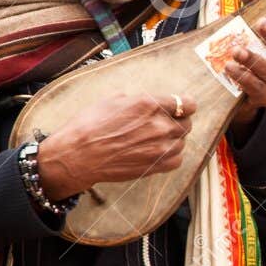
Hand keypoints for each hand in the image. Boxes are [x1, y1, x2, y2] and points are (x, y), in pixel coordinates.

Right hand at [37, 92, 195, 198]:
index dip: (185, 105)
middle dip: (178, 121)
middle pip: (187, 123)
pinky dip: (170, 156)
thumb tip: (146, 100)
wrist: (78, 155)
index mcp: (149, 104)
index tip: (182, 107)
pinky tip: (156, 152)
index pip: (187, 103)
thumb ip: (137, 99)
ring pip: (182, 142)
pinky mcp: (157, 166)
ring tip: (154, 139)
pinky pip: (177, 160)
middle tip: (164, 124)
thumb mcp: (111, 100)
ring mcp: (160, 148)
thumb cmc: (89, 125)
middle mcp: (159, 125)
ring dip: (173, 139)